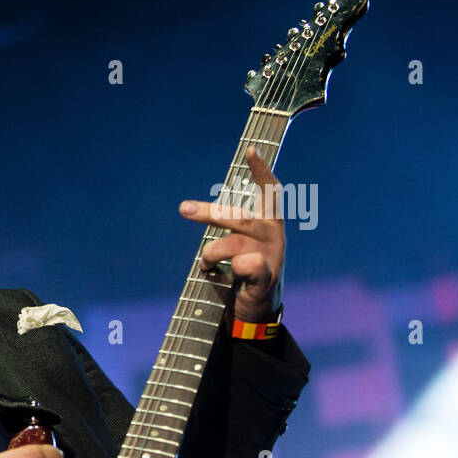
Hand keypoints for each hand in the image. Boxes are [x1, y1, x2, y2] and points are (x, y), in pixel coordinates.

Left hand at [179, 146, 284, 323]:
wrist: (258, 308)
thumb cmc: (245, 270)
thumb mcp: (239, 242)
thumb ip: (227, 224)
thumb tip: (188, 206)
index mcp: (270, 222)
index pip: (270, 191)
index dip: (261, 170)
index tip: (252, 149)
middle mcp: (273, 234)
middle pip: (239, 217)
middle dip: (208, 213)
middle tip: (183, 208)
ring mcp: (272, 255)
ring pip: (231, 244)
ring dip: (210, 254)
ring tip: (206, 264)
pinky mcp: (267, 277)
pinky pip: (245, 265)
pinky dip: (230, 269)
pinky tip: (230, 275)